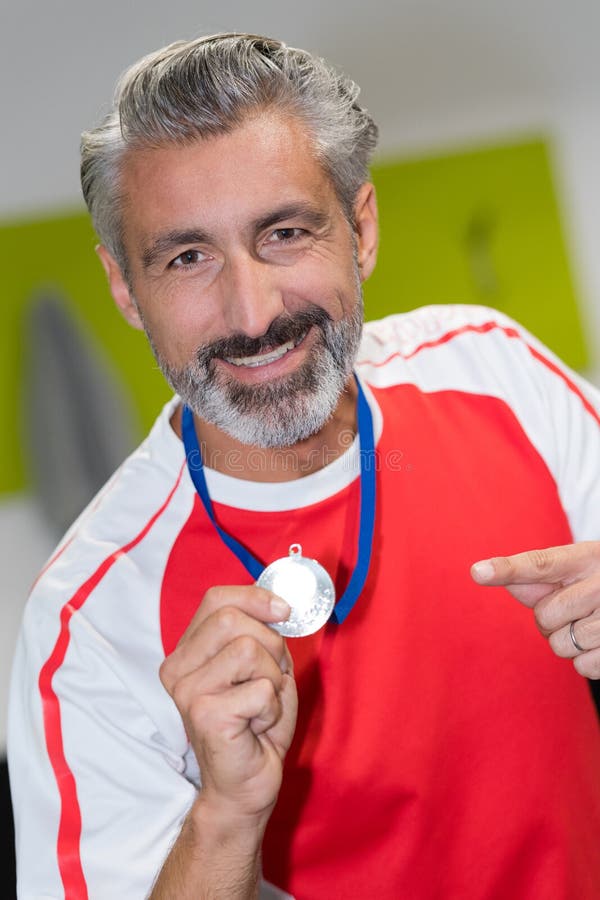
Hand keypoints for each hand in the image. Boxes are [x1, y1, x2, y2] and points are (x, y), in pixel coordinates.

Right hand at [159, 585, 297, 823]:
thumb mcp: (260, 668)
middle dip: (270, 644)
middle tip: (271, 677)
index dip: (255, 598)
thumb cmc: (255, 725)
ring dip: (272, 678)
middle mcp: (178, 668)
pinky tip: (257, 726)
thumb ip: (261, 634)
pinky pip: (260, 689)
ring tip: (261, 706)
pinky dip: (272, 707)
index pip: (216, 599)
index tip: (283, 612)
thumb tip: (279, 603)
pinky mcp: (205, 715)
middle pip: (232, 619)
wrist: (245, 785)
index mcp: (187, 652)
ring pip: (249, 649)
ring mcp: (188, 692)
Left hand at [471, 542, 599, 678]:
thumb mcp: (575, 569)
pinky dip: (585, 661)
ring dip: (566, 642)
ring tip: (588, 624)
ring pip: (560, 645)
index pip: (539, 564)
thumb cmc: (597, 582)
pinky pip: (582, 667)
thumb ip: (538, 577)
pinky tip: (599, 643)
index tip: (477, 572)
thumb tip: (510, 583)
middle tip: (572, 609)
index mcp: (586, 557)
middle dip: (549, 619)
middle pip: (545, 615)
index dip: (506, 569)